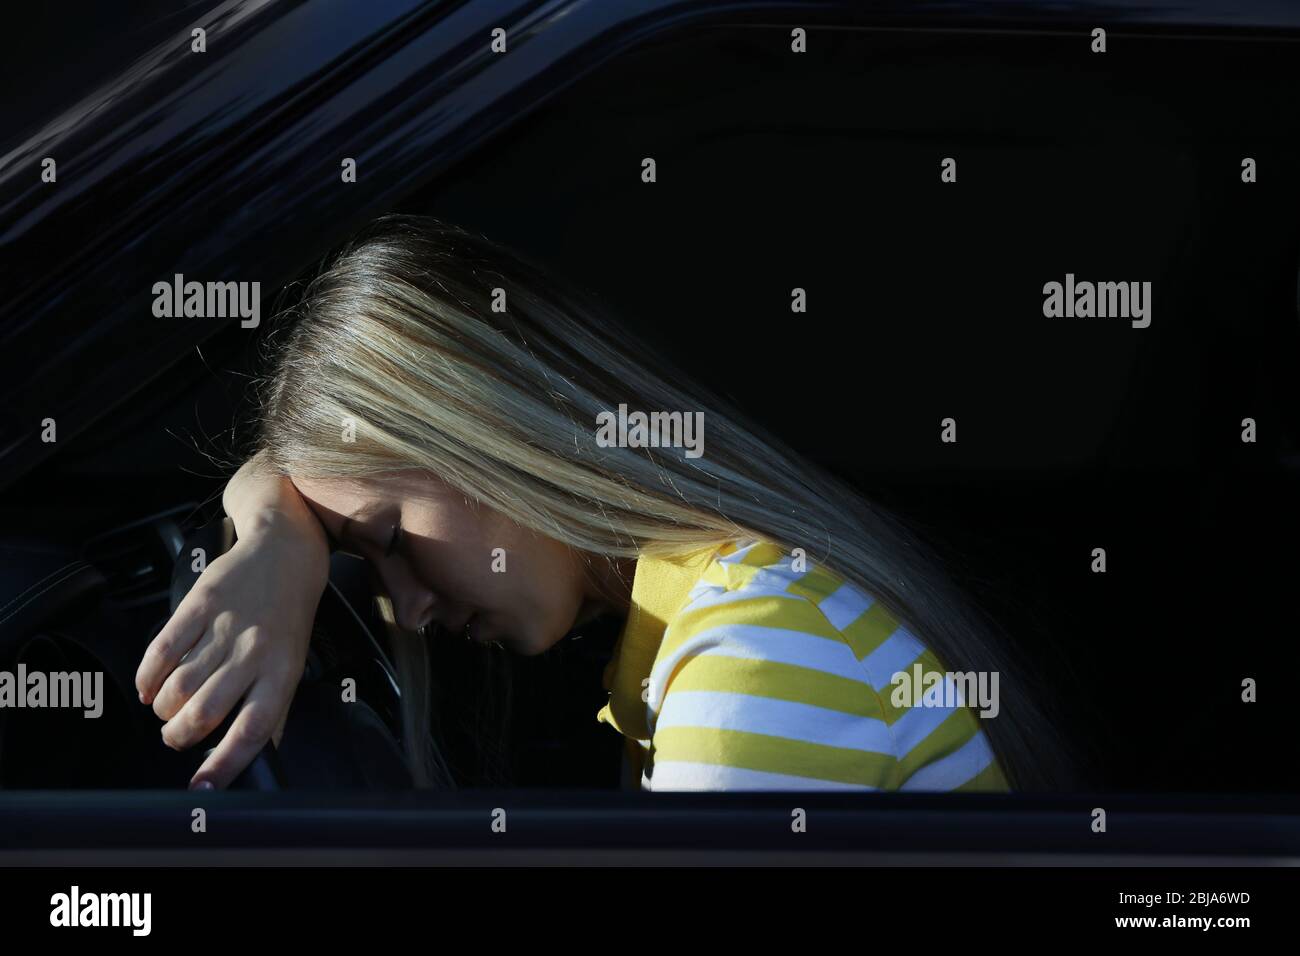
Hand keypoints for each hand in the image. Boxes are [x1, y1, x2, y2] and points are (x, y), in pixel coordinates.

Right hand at [135, 518, 327, 788]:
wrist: (285, 553)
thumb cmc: (286, 618)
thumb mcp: (292, 663)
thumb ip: (272, 707)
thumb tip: (253, 755)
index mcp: (282, 672)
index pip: (253, 728)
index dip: (226, 763)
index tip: (201, 787)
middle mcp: (254, 651)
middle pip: (206, 710)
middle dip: (181, 735)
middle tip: (175, 737)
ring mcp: (225, 626)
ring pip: (180, 685)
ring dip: (164, 708)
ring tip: (166, 710)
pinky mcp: (199, 604)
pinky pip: (163, 649)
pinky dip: (148, 675)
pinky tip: (149, 686)